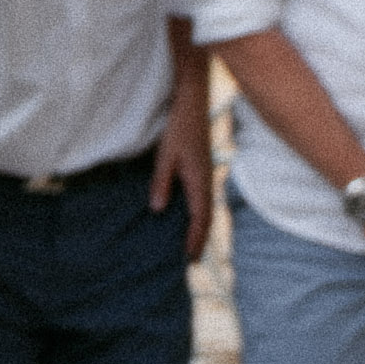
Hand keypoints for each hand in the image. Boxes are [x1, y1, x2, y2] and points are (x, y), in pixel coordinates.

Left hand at [156, 93, 215, 263]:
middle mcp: (206, 181)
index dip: (195, 239)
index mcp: (200, 181)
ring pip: (205, 208)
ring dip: (199, 227)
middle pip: (206, 217)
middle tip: (192, 260)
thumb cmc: (179, 128)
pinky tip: (187, 217)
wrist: (191, 104)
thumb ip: (162, 182)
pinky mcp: (201, 169)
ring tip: (190, 244)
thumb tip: (158, 210)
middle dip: (200, 239)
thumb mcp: (165, 156)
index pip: (200, 218)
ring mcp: (205, 175)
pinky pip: (201, 198)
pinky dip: (197, 213)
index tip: (189, 258)